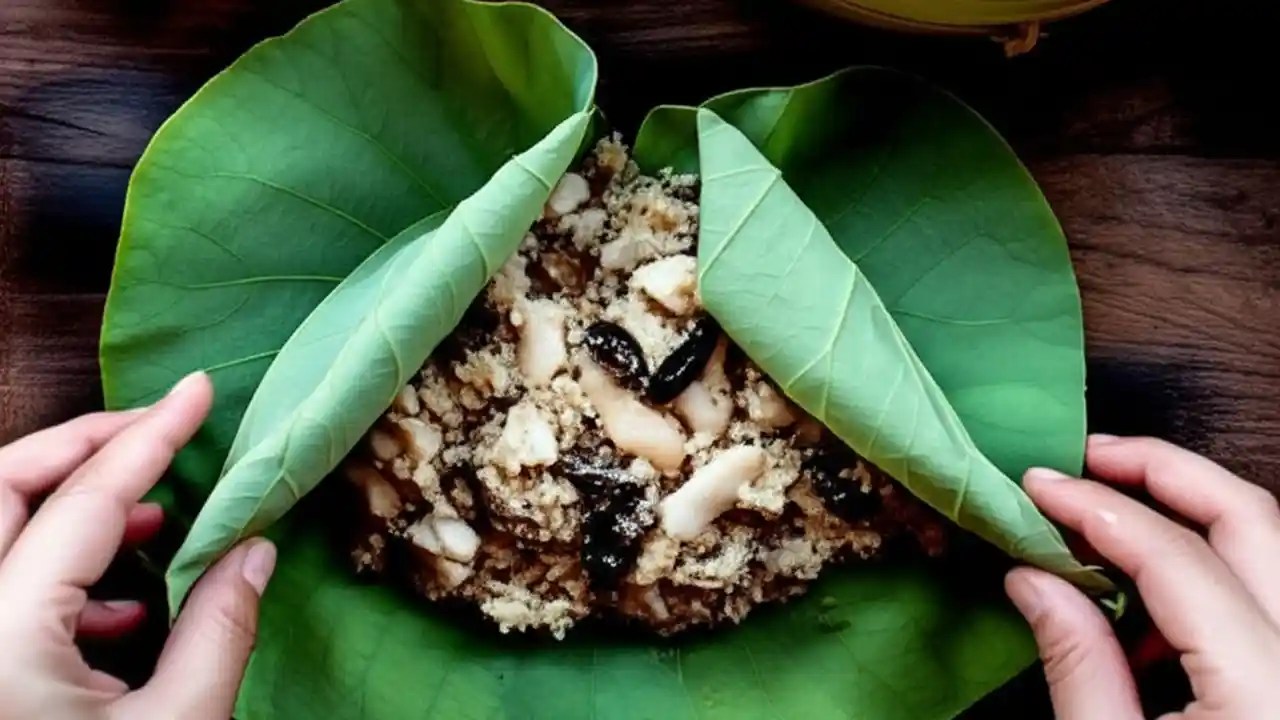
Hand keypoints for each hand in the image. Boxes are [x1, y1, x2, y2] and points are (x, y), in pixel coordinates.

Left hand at [0, 372, 275, 719]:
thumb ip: (219, 631)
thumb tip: (255, 551)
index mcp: (4, 631)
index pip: (86, 501)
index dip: (151, 438)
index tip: (197, 392)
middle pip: (4, 485)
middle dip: (82, 445)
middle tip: (155, 429)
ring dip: (71, 502)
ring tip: (155, 519)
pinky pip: (5, 580)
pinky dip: (59, 566)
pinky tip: (123, 606)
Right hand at [1006, 435, 1279, 719]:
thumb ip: (1078, 667)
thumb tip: (1033, 580)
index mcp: (1265, 689)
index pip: (1177, 556)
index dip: (1098, 506)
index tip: (1039, 485)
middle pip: (1248, 516)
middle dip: (1163, 469)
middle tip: (1090, 456)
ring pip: (1265, 542)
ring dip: (1187, 510)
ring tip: (1108, 508)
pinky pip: (1265, 589)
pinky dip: (1206, 566)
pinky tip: (1146, 588)